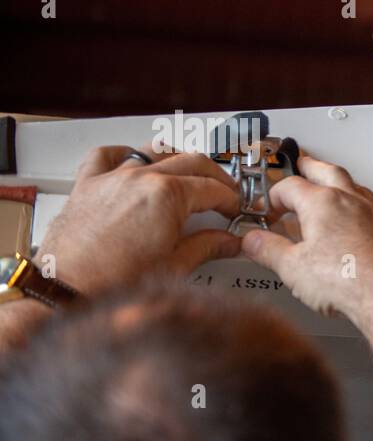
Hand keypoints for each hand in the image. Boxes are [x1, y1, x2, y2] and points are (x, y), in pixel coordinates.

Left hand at [37, 146, 242, 293]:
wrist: (67, 290)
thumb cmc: (114, 281)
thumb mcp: (174, 266)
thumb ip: (207, 247)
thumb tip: (227, 242)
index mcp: (167, 196)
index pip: (214, 189)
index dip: (232, 200)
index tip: (237, 211)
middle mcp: (141, 178)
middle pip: (191, 161)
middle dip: (215, 175)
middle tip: (225, 192)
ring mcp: (112, 177)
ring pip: (154, 150)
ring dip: (178, 158)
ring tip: (188, 173)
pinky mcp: (87, 184)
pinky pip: (106, 155)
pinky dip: (124, 154)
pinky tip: (133, 162)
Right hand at [240, 155, 372, 324]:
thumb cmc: (347, 282)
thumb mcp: (292, 268)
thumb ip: (269, 250)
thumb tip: (252, 241)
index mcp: (322, 204)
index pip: (290, 187)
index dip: (274, 195)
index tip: (268, 207)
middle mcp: (352, 203)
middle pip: (329, 173)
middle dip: (314, 167)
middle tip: (304, 162)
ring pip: (361, 191)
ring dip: (347, 185)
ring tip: (339, 185)